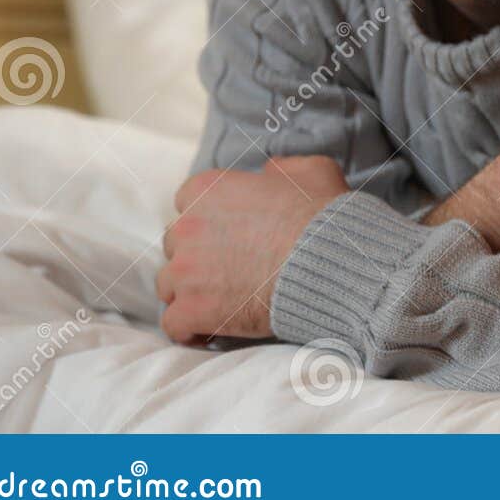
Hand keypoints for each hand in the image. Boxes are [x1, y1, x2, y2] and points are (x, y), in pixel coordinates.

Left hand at [157, 155, 348, 343]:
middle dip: (198, 255)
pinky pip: (174, 324)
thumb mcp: (311, 170)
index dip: (210, 219)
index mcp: (207, 189)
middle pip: (176, 244)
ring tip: (222, 300)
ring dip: (191, 291)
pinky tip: (208, 330)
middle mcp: (187, 226)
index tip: (229, 232)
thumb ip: (280, 168)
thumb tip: (269, 173)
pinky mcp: (192, 309)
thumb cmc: (322, 216)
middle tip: (230, 267)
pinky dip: (190, 329)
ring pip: (169, 284)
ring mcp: (185, 271)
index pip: (187, 202)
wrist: (330, 262)